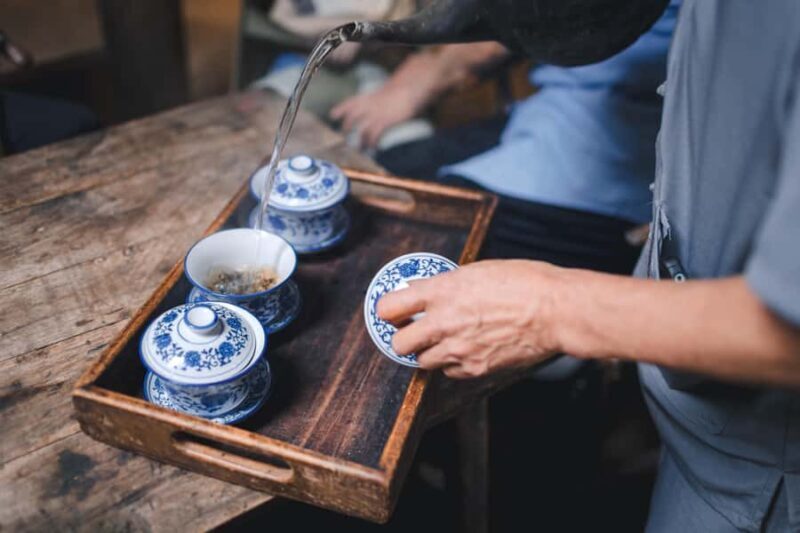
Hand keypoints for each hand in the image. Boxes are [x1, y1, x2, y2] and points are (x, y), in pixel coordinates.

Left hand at [329, 83, 424, 147]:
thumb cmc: (403, 89)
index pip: (350, 102)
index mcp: (369, 96)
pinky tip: (374, 147)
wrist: (411, 87)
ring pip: (362, 130)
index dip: (340, 109)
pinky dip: (373, 142)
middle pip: (352, 117)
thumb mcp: (387, 93)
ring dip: (360, 141)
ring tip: (360, 149)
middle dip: (347, 127)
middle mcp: (369, 105)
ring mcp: (376, 114)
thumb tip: (380, 107)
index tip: (332, 115)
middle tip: (344, 136)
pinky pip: (374, 135)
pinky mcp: (385, 121)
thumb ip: (380, 100)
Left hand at [376, 260, 564, 378]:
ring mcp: (458, 349)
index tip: (392, 311)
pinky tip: (467, 349)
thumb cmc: (524, 282)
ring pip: (422, 361)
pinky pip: (450, 372)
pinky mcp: (475, 368)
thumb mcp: (478, 270)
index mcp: (442, 291)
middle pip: (398, 344)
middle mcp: (444, 322)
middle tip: (412, 331)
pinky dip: (453, 364)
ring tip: (445, 339)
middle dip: (402, 338)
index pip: (389, 307)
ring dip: (428, 352)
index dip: (387, 310)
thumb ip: (445, 284)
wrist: (555, 311)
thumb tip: (421, 288)